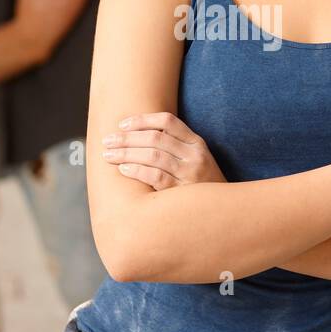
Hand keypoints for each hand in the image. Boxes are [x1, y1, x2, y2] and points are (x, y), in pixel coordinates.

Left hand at [101, 111, 225, 189]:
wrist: (222, 211)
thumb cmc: (201, 185)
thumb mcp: (195, 160)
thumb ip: (174, 147)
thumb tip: (136, 136)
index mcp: (196, 142)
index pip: (167, 121)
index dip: (142, 120)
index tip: (122, 124)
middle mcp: (194, 155)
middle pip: (155, 138)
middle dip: (127, 138)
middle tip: (107, 141)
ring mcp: (190, 174)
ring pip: (153, 155)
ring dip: (126, 153)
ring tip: (109, 155)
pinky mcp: (184, 192)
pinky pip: (156, 177)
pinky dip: (137, 171)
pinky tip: (123, 170)